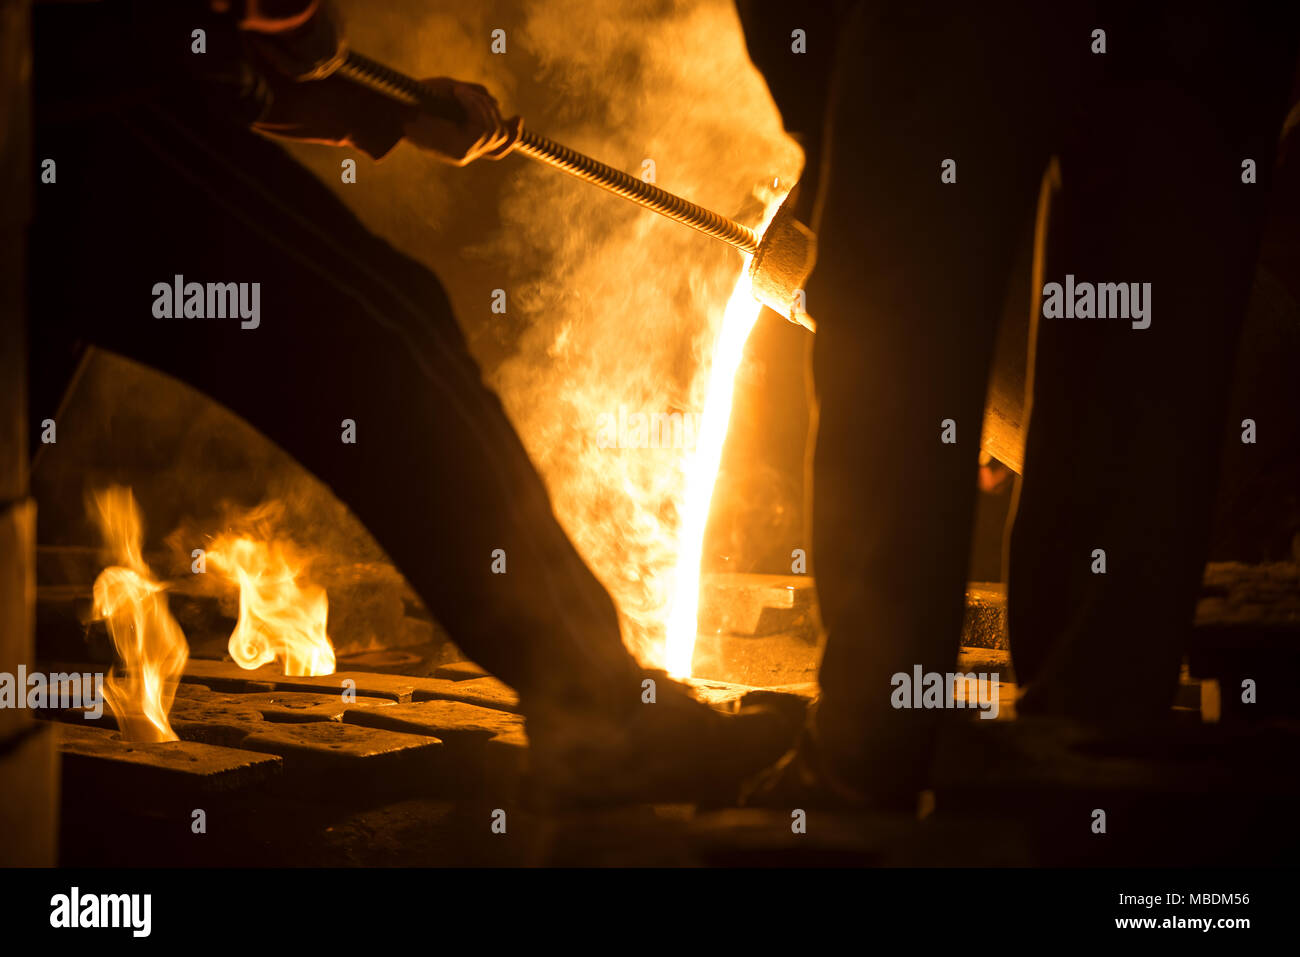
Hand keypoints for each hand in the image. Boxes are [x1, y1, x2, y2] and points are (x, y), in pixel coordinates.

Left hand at [404, 77, 522, 165]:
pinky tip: (457, 92)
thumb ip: (475, 99)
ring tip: (457, 91)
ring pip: (492, 130)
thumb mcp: (449, 92)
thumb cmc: (415, 99)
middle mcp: (465, 153)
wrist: (391, 110)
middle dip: (488, 108)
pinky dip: (473, 104)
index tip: (519, 117)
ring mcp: (463, 155)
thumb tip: (498, 106)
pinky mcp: (458, 152)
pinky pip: (482, 128)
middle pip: (498, 135)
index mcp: (462, 144)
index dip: (513, 135)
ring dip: (479, 104)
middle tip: (463, 91)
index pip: (497, 149)